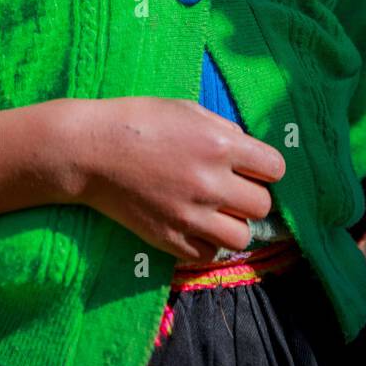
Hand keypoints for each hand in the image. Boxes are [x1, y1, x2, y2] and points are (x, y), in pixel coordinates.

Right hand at [76, 96, 286, 262]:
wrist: (89, 150)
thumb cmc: (137, 120)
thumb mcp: (186, 110)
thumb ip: (223, 128)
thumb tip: (247, 149)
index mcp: (219, 144)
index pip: (275, 168)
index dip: (265, 168)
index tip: (251, 168)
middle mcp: (210, 182)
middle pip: (262, 206)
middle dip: (251, 196)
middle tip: (232, 189)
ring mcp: (190, 214)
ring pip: (242, 237)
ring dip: (234, 224)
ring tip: (216, 212)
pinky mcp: (169, 238)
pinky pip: (209, 255)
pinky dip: (208, 243)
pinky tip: (195, 226)